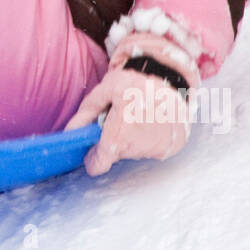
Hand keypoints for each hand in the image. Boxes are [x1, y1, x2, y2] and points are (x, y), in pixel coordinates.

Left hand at [64, 31, 199, 175]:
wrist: (178, 85)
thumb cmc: (140, 84)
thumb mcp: (109, 88)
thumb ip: (88, 110)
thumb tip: (71, 130)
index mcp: (118, 134)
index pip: (98, 164)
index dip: (92, 160)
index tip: (91, 151)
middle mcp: (135, 147)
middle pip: (113, 154)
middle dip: (110, 140)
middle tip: (118, 118)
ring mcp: (152, 150)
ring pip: (130, 150)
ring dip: (128, 138)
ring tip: (136, 116)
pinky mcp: (166, 149)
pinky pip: (147, 148)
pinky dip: (145, 138)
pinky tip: (148, 121)